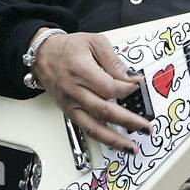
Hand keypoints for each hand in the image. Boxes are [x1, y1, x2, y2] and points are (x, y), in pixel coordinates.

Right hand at [31, 30, 151, 153]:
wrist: (43, 55)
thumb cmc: (68, 48)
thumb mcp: (94, 42)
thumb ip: (114, 61)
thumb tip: (132, 78)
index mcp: (81, 71)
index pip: (109, 87)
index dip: (128, 89)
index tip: (139, 86)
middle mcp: (74, 91)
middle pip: (104, 111)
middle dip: (128, 121)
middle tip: (146, 127)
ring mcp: (70, 104)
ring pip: (94, 127)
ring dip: (114, 140)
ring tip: (132, 147)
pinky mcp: (69, 112)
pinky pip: (86, 129)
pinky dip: (102, 138)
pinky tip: (115, 143)